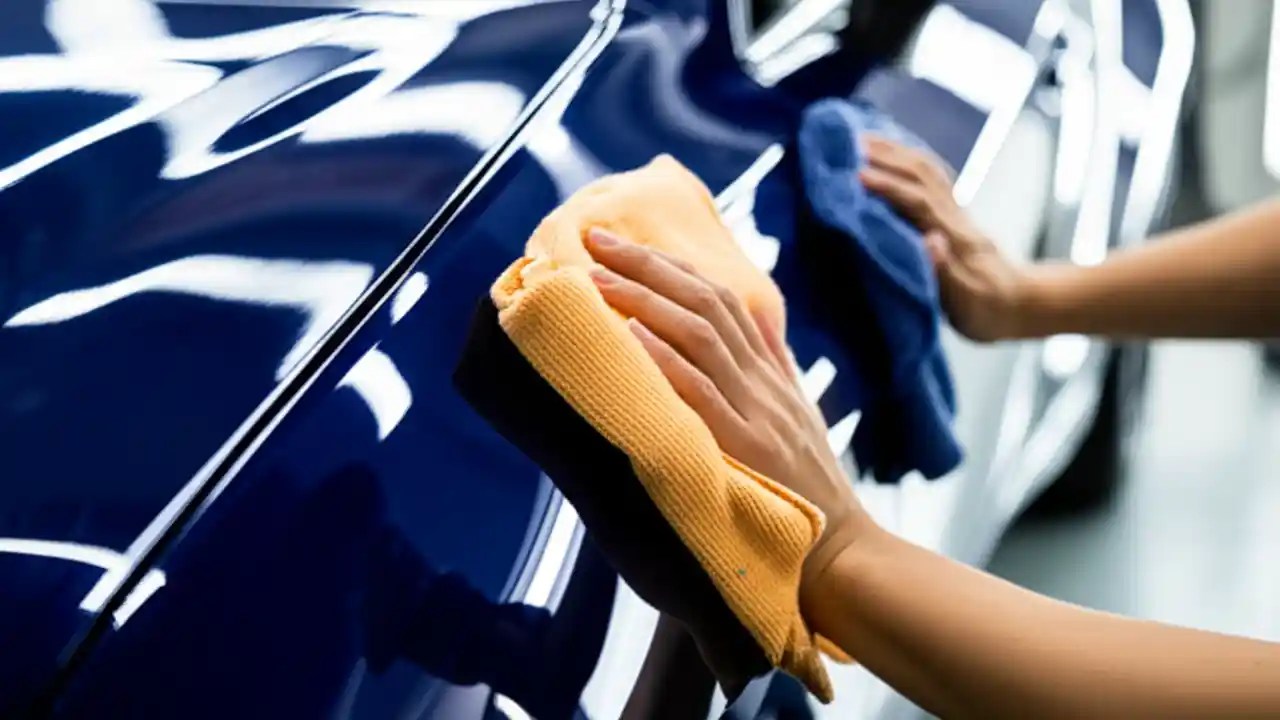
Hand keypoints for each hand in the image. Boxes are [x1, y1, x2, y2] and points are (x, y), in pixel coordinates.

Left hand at [583, 229, 869, 601]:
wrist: (842, 552)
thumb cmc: (807, 496)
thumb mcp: (792, 423)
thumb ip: (769, 381)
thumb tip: (747, 342)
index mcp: (771, 375)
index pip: (723, 301)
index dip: (673, 266)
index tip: (627, 245)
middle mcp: (765, 383)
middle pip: (707, 302)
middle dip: (649, 264)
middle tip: (597, 238)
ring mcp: (758, 412)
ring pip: (701, 334)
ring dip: (646, 299)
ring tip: (598, 277)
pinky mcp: (748, 448)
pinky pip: (701, 393)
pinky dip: (665, 360)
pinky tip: (630, 336)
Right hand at [860, 135, 1031, 341]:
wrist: (1021, 304)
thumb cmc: (988, 311)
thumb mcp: (968, 302)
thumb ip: (947, 272)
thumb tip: (931, 240)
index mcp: (954, 238)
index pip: (918, 203)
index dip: (889, 187)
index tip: (857, 177)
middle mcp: (954, 217)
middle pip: (922, 175)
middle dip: (886, 156)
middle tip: (849, 142)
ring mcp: (956, 212)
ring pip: (926, 171)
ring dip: (895, 151)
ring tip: (862, 138)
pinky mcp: (953, 214)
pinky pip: (930, 177)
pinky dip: (907, 159)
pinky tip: (892, 153)